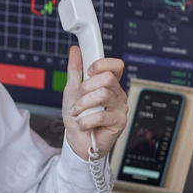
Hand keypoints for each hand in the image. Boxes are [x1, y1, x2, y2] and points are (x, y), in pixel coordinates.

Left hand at [62, 45, 128, 159]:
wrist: (77, 142)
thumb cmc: (78, 117)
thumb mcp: (72, 91)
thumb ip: (75, 70)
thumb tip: (75, 51)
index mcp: (109, 84)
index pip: (116, 65)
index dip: (102, 64)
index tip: (88, 71)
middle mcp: (117, 94)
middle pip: (108, 78)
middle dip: (86, 87)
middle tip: (79, 98)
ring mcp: (120, 108)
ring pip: (103, 95)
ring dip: (83, 104)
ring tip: (77, 112)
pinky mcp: (119, 122)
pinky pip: (101, 115)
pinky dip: (86, 121)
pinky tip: (84, 125)